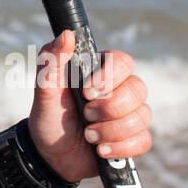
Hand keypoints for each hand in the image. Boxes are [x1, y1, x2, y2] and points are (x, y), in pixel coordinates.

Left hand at [27, 30, 151, 183]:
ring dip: (112, 130)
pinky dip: (120, 148)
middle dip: (109, 107)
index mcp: (100, 71)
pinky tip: (100, 150)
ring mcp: (129, 114)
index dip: (110, 76)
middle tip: (85, 115)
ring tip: (88, 135)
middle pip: (137, 89)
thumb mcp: (44, 86)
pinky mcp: (133, 139)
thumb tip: (67, 34)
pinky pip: (143, 140)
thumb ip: (52, 59)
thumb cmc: (49, 113)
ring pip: (142, 116)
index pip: (123, 61)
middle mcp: (120, 89)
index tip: (86, 91)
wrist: (49, 152)